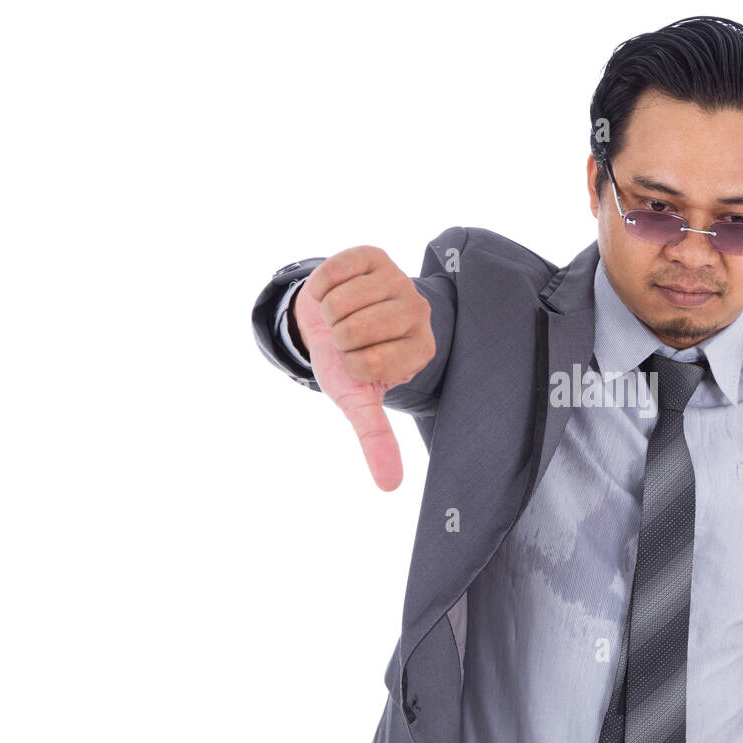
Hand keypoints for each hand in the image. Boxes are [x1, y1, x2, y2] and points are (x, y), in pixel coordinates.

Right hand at [293, 245, 435, 491]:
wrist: (330, 318)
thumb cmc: (348, 362)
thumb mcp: (359, 401)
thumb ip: (377, 439)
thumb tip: (390, 486)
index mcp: (421, 350)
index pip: (369, 364)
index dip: (350, 366)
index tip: (358, 362)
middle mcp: (419, 312)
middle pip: (354, 329)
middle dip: (337, 338)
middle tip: (347, 337)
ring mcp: (398, 280)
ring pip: (341, 301)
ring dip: (328, 312)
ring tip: (342, 316)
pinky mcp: (374, 256)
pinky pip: (332, 272)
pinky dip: (320, 286)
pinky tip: (335, 292)